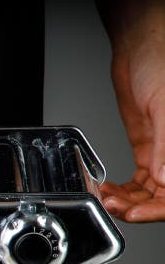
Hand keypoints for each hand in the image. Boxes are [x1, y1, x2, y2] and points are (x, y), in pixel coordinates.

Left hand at [98, 0, 164, 221]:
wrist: (140, 51)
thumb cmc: (160, 67)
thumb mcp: (162, 108)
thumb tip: (164, 179)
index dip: (159, 208)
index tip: (135, 212)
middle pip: (164, 197)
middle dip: (138, 207)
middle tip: (113, 206)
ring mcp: (164, 155)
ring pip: (150, 193)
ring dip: (127, 200)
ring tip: (105, 198)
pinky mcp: (149, 150)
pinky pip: (139, 181)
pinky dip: (122, 189)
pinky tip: (107, 189)